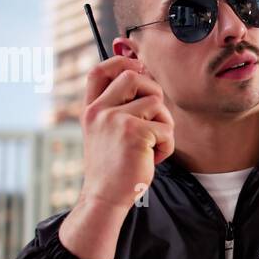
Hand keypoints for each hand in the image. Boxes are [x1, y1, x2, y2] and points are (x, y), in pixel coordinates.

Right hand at [77, 56, 174, 208]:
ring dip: (164, 124)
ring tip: (152, 145)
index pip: (99, 71)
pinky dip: (167, 145)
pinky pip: (166, 128)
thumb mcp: (105, 133)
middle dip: (153, 91)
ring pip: (156, 102)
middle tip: (155, 117)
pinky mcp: (135, 133)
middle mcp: (100, 111)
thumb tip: (142, 75)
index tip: (138, 66)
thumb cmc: (112, 168)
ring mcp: (116, 120)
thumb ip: (116, 109)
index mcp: (91, 110)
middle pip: (133, 76)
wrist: (105, 197)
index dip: (120, 61)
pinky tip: (152, 158)